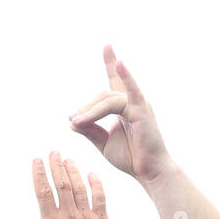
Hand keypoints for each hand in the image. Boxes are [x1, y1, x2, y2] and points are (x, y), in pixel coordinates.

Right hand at [33, 153, 114, 218]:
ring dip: (72, 171)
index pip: (43, 193)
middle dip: (55, 166)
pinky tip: (91, 174)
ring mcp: (86, 217)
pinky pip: (99, 197)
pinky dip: (95, 184)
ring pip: (78, 187)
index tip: (37, 161)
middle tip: (53, 153)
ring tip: (68, 159)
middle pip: (60, 185)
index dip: (39, 174)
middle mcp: (68, 217)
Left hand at [69, 45, 170, 184]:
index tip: (107, 46)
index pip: (115, 82)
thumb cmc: (132, 158)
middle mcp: (132, 102)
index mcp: (124, 108)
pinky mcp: (142, 110)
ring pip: (108, 99)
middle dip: (86, 107)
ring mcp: (138, 104)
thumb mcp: (104, 143)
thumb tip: (71, 122)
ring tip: (77, 121)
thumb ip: (89, 130)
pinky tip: (119, 63)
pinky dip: (126, 76)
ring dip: (90, 110)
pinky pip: (130, 92)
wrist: (148, 172)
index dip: (111, 62)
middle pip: (103, 95)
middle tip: (72, 120)